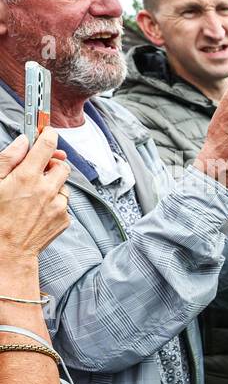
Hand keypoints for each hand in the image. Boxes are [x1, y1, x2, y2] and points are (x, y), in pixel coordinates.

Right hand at [0, 130, 70, 257]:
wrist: (7, 252)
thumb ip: (8, 159)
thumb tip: (22, 141)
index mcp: (27, 177)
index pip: (47, 145)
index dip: (47, 134)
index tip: (47, 130)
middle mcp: (47, 189)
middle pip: (61, 165)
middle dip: (51, 164)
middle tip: (36, 170)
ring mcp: (58, 205)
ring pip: (63, 186)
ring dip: (52, 186)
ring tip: (32, 197)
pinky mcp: (64, 219)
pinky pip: (63, 204)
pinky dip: (53, 203)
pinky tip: (37, 211)